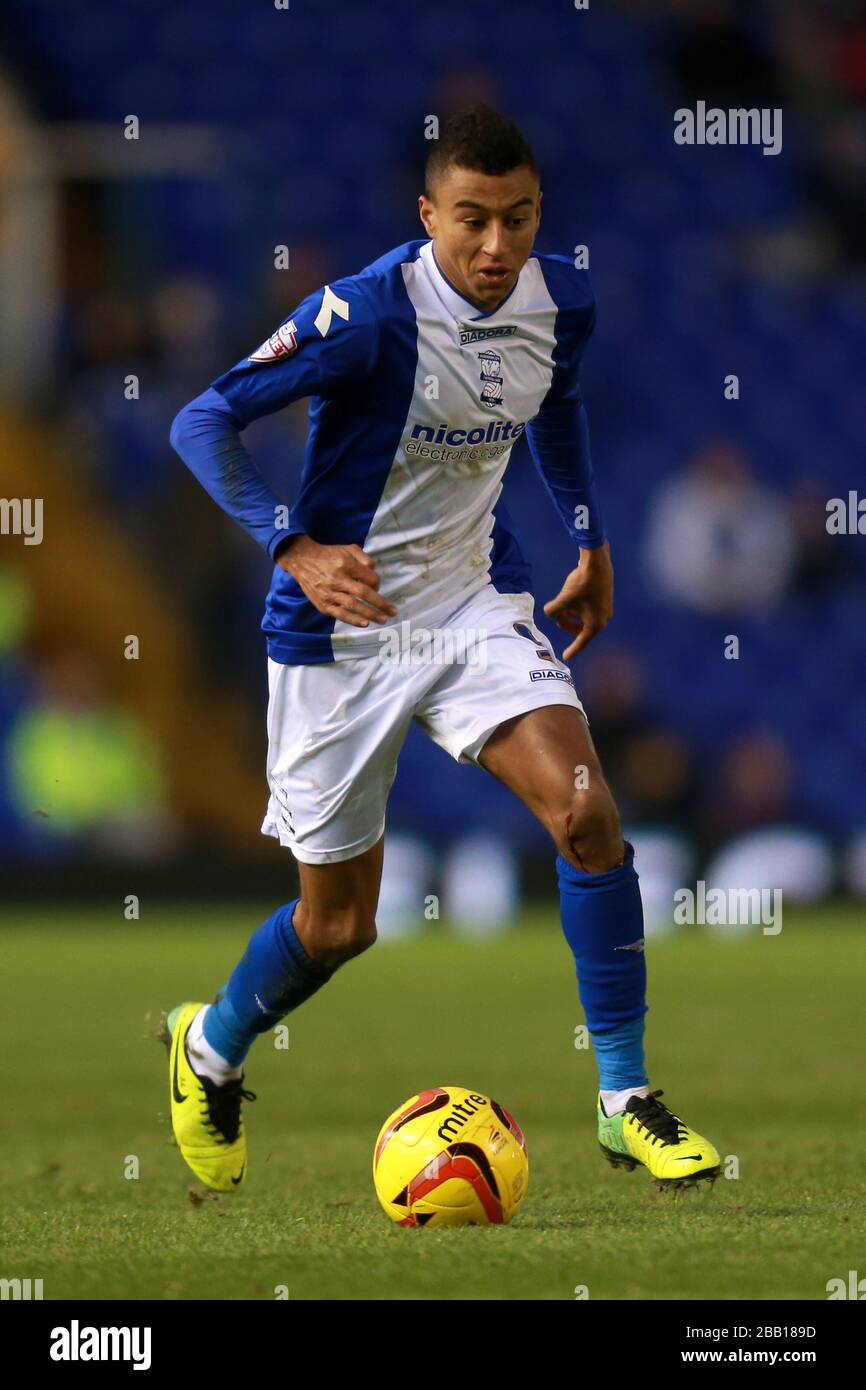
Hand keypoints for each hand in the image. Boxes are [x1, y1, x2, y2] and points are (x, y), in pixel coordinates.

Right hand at [275, 535, 396, 627]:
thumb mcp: (348, 548)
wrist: (302, 561)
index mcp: (345, 564)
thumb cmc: (329, 555)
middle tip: (393, 612)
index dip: (377, 584)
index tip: (377, 587)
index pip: (368, 578)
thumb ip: (364, 558)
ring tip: (383, 619)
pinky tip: (365, 624)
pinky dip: (353, 620)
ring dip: (370, 614)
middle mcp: (338, 579)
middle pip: (363, 593)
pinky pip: (340, 614)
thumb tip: (375, 573)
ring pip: (353, 606)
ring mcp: (329, 593)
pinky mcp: (323, 604)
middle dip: (380, 604)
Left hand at [543, 541, 612, 659]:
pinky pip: (589, 611)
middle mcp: (603, 620)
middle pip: (581, 630)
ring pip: (584, 619)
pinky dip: (578, 608)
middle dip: (567, 624)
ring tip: (564, 604)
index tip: (565, 657)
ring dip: (572, 615)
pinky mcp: (604, 600)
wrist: (597, 563)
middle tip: (558, 614)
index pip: (581, 642)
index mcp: (595, 625)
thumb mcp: (563, 600)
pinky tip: (572, 596)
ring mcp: (605, 610)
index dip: (572, 650)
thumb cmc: (581, 583)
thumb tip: (549, 613)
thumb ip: (552, 611)